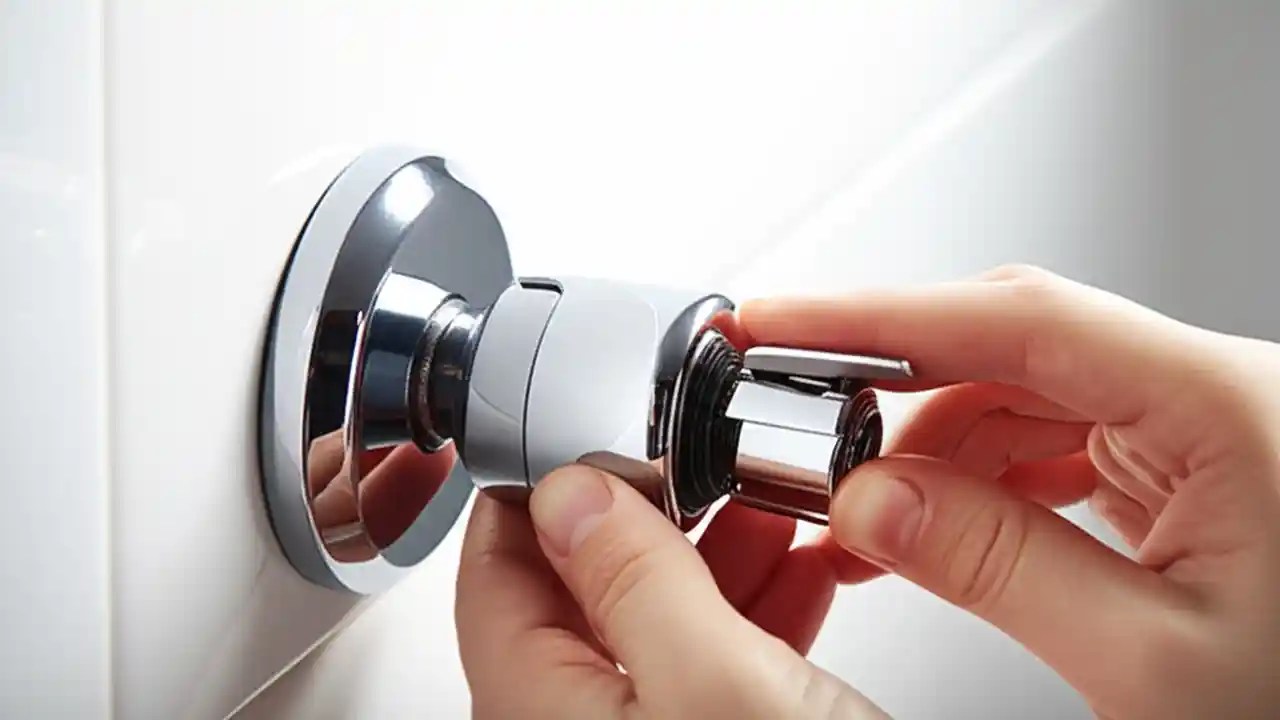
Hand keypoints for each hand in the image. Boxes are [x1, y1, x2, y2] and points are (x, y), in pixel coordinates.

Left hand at [455, 467, 888, 718]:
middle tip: (692, 459)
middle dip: (642, 513)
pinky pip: (704, 668)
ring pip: (648, 626)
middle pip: (575, 593)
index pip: (492, 571)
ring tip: (761, 506)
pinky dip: (747, 612)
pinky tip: (798, 576)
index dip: (537, 485)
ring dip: (704, 556)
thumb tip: (569, 493)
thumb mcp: (716, 684)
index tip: (588, 426)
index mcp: (542, 712)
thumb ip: (634, 580)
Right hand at [740, 265, 1279, 719]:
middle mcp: (1217, 398)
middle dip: (893, 393)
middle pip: (1013, 348)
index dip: (880, 316)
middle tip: (798, 433)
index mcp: (1233, 408)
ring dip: (929, 449)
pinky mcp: (1182, 470)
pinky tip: (932, 528)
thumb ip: (998, 569)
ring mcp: (1199, 430)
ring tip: (862, 515)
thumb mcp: (1155, 665)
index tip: (781, 323)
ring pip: (1022, 396)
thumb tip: (873, 500)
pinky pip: (1051, 444)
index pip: (1022, 319)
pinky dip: (978, 481)